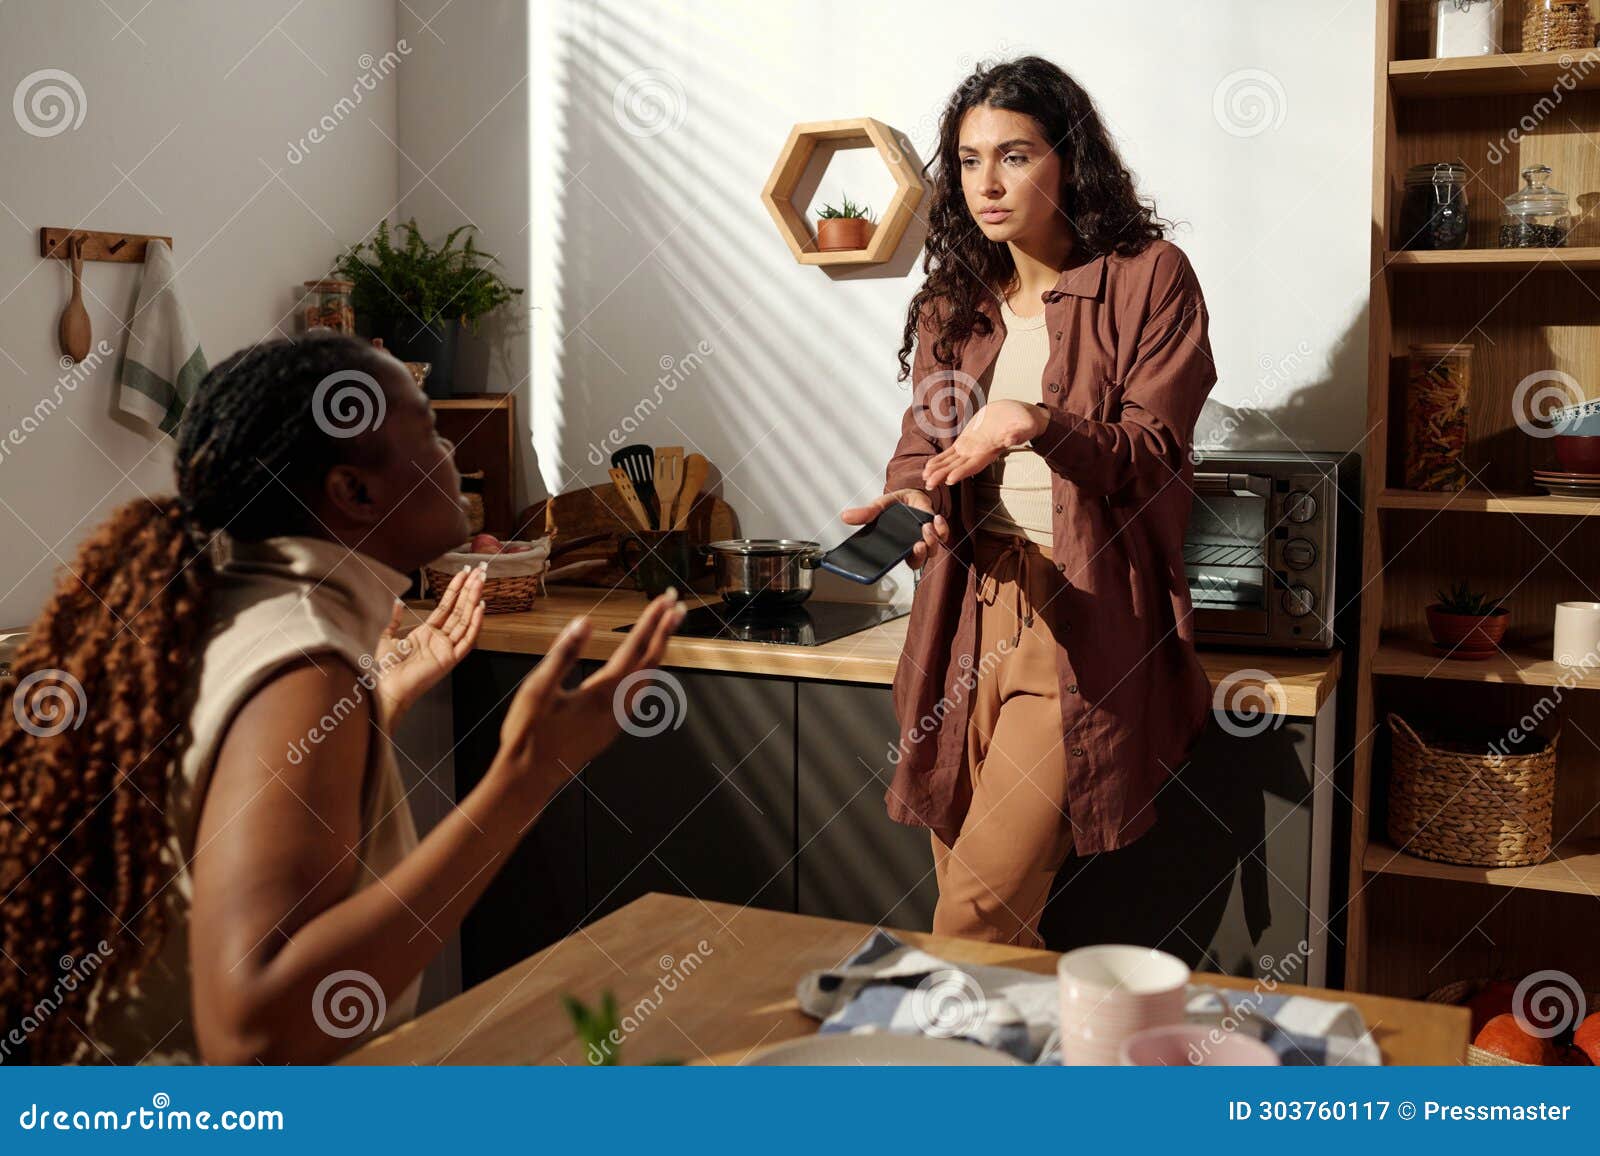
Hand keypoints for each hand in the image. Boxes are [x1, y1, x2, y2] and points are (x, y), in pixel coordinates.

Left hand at [372, 564, 485, 720]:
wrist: (384, 687)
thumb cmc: (384, 668)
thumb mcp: (386, 636)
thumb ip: (394, 619)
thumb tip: (397, 601)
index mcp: (427, 634)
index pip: (446, 607)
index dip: (455, 590)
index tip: (464, 574)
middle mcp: (440, 640)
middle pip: (459, 610)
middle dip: (469, 590)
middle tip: (480, 572)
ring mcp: (447, 649)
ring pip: (465, 620)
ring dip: (474, 600)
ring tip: (481, 582)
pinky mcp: (450, 659)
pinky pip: (466, 640)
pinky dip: (475, 624)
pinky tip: (480, 608)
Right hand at [491, 590, 685, 803]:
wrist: (529, 779)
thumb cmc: (528, 735)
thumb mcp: (537, 689)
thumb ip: (563, 654)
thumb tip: (586, 623)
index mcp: (602, 693)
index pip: (634, 647)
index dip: (652, 620)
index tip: (667, 599)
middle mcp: (617, 706)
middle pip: (651, 662)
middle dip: (665, 631)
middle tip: (677, 604)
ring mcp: (616, 721)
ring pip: (649, 680)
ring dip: (658, 651)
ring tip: (665, 629)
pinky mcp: (610, 730)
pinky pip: (638, 695)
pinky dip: (647, 672)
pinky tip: (641, 668)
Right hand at [841, 489, 948, 570]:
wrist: (913, 493)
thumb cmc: (897, 505)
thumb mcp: (880, 506)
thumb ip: (866, 513)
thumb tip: (845, 516)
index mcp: (897, 546)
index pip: (894, 561)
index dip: (894, 565)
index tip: (895, 558)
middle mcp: (911, 547)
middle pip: (917, 561)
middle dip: (919, 555)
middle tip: (917, 545)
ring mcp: (926, 540)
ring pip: (932, 551)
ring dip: (931, 540)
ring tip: (925, 526)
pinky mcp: (937, 532)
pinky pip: (943, 536)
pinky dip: (942, 529)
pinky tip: (936, 519)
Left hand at [921, 400, 1049, 487]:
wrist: (1017, 415)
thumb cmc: (1023, 422)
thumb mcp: (1024, 425)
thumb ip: (1018, 433)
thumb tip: (1012, 439)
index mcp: (990, 451)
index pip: (974, 465)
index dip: (962, 472)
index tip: (950, 480)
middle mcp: (978, 453)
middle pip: (958, 467)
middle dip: (943, 476)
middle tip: (928, 484)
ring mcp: (971, 448)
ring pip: (951, 462)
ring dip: (938, 470)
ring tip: (925, 478)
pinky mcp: (965, 441)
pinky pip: (950, 453)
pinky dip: (940, 459)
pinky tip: (928, 466)